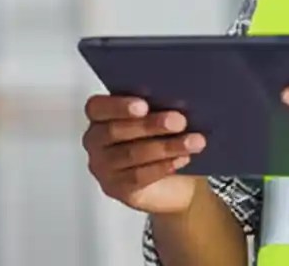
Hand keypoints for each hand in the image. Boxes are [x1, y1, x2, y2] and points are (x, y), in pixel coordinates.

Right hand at [82, 95, 207, 213]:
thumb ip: (157, 107)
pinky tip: (181, 159)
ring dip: (165, 147)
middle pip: (116, 131)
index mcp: (100, 116)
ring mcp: (103, 167)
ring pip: (131, 154)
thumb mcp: (157, 117)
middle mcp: (96, 141)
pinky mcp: (117, 188)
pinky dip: (163, 166)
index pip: (98, 107)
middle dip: (150, 125)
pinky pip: (138, 176)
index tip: (144, 105)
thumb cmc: (161, 138)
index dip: (118, 106)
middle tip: (179, 121)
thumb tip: (176, 101)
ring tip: (192, 141)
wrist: (171, 182)